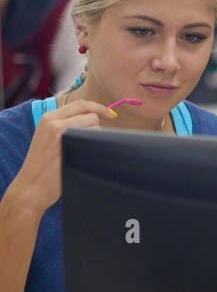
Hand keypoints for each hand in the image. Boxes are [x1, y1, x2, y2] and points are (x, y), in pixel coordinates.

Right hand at [11, 99, 119, 213]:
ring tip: (82, 153)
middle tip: (94, 142)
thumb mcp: (46, 136)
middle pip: (91, 116)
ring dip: (96, 139)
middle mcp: (55, 123)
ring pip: (95, 129)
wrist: (30, 187)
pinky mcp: (70, 149)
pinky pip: (94, 142)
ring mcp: (62, 136)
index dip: (99, 108)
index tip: (110, 115)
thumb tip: (91, 118)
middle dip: (98, 127)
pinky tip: (86, 158)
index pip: (80, 104)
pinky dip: (96, 148)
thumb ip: (63, 124)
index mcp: (48, 118)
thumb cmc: (40, 166)